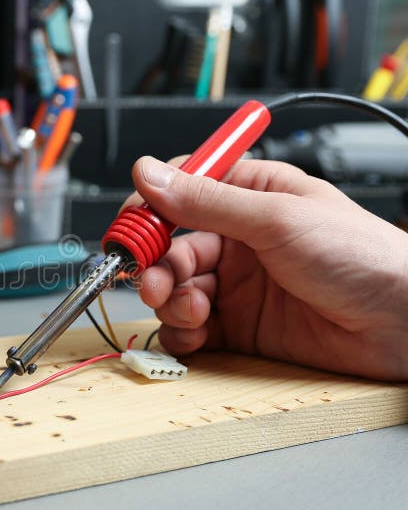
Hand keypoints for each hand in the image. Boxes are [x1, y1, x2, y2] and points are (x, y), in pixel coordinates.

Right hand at [125, 156, 407, 380]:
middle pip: (169, 247)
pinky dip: (182, 333)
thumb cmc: (362, 257)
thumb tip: (149, 175)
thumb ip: (207, 201)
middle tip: (152, 282)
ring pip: (174, 290)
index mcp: (249, 197)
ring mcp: (237, 285)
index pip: (181, 192)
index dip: (150, 209)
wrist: (402, 325)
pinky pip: (191, 329)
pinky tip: (198, 333)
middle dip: (155, 267)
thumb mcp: (277, 219)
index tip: (130, 228)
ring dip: (170, 302)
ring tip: (192, 311)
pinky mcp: (239, 327)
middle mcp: (238, 240)